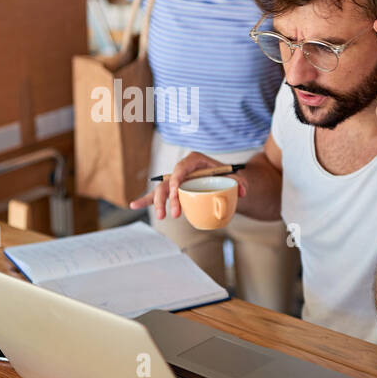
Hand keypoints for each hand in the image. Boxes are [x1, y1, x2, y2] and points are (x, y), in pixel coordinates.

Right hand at [127, 152, 247, 219]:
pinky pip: (158, 195)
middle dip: (169, 197)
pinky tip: (134, 205)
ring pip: (162, 190)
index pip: (183, 167)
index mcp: (195, 160)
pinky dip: (147, 200)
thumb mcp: (238, 178)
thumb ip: (242, 183)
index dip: (178, 177)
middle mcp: (183, 169)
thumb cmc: (230, 178)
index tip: (177, 189)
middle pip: (170, 182)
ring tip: (161, 217)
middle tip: (174, 214)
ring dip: (159, 203)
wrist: (227, 181)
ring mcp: (177, 180)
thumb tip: (242, 191)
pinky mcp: (174, 191)